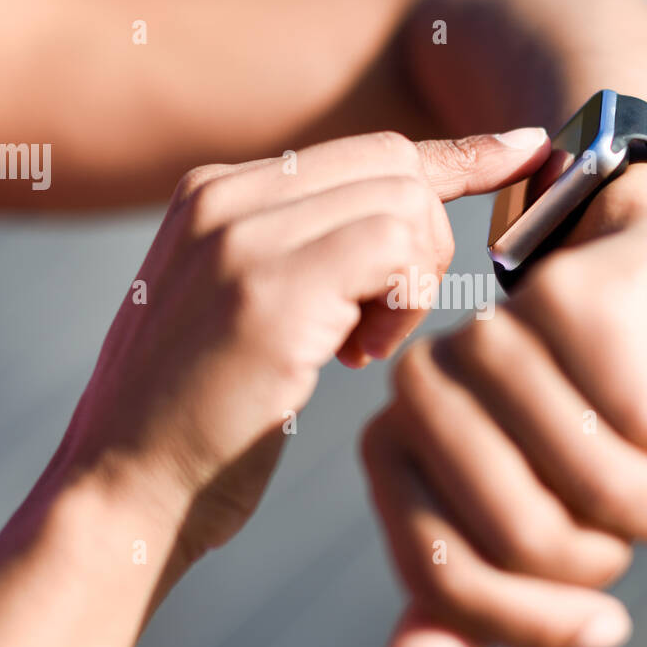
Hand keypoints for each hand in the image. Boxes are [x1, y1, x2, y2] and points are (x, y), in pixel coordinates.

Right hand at [48, 127, 549, 567]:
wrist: (121, 496)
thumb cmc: (198, 420)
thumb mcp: (242, 309)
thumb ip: (300, 252)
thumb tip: (402, 222)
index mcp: (214, 193)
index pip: (367, 151)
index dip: (457, 156)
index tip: (524, 150)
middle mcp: (221, 196)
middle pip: (396, 164)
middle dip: (427, 242)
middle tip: (387, 322)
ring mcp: (240, 239)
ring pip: (404, 202)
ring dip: (413, 283)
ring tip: (362, 346)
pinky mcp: (267, 293)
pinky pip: (396, 250)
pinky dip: (405, 304)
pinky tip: (359, 356)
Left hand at [360, 163, 646, 646]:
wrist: (636, 300)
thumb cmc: (575, 423)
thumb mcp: (524, 518)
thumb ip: (466, 600)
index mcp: (390, 448)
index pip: (443, 576)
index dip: (532, 624)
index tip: (605, 628)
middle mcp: (420, 385)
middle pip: (523, 537)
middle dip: (603, 559)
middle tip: (630, 529)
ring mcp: (491, 332)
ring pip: (592, 481)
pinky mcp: (570, 297)